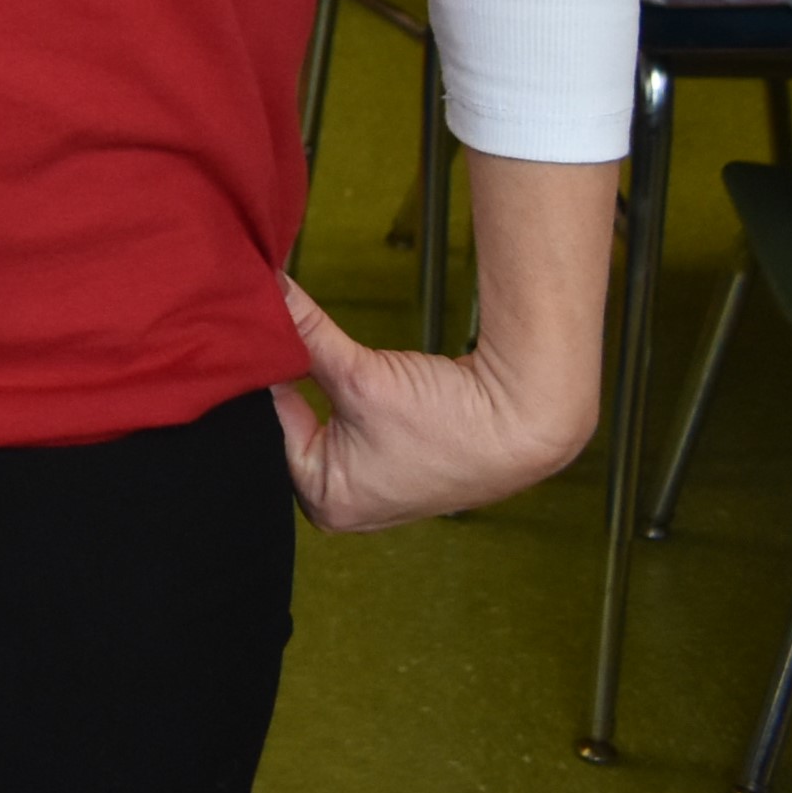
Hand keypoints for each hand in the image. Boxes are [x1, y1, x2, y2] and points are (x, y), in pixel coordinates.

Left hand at [270, 274, 599, 530]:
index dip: (272, 380)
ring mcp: (376, 488)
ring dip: (329, 391)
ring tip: (349, 372)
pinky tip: (369, 382)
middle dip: (297, 388)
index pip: (271, 429)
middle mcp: (347, 505)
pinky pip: (356, 426)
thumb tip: (267, 287)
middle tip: (299, 350)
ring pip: (326, 423)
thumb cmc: (448, 421)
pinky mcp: (399, 466)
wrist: (524, 424)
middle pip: (295, 430)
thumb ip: (306, 331)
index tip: (273, 342)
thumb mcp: (361, 374)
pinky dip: (356, 400)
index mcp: (327, 501)